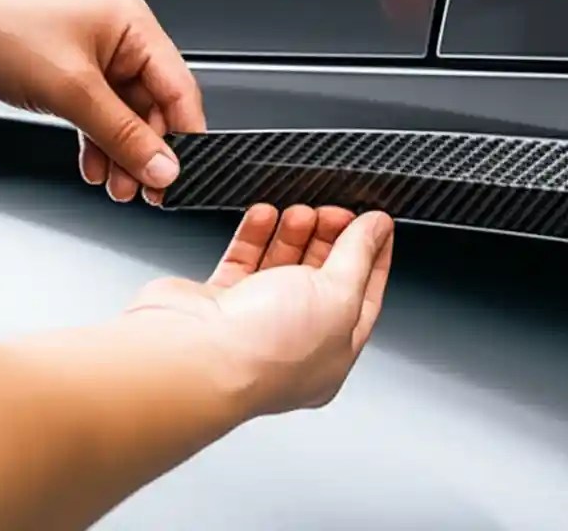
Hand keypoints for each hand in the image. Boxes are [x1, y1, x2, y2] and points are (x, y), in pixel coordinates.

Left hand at [0, 0, 204, 203]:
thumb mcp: (70, 90)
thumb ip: (122, 134)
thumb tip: (163, 166)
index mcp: (135, 27)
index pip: (180, 90)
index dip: (185, 137)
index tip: (181, 175)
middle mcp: (122, 38)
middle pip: (153, 107)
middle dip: (146, 151)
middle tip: (144, 189)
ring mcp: (97, 53)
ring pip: (124, 114)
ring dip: (121, 152)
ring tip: (116, 185)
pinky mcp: (73, 67)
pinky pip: (99, 110)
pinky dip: (97, 139)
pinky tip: (94, 164)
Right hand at [125, 204, 394, 416]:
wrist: (191, 358)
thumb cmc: (264, 350)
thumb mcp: (338, 295)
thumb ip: (359, 255)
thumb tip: (376, 229)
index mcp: (332, 357)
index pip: (363, 297)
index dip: (372, 257)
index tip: (376, 225)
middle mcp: (292, 345)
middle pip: (322, 280)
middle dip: (330, 240)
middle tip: (334, 211)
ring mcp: (251, 326)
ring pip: (281, 268)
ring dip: (293, 235)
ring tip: (300, 211)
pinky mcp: (215, 306)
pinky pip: (242, 264)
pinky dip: (254, 237)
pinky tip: (264, 216)